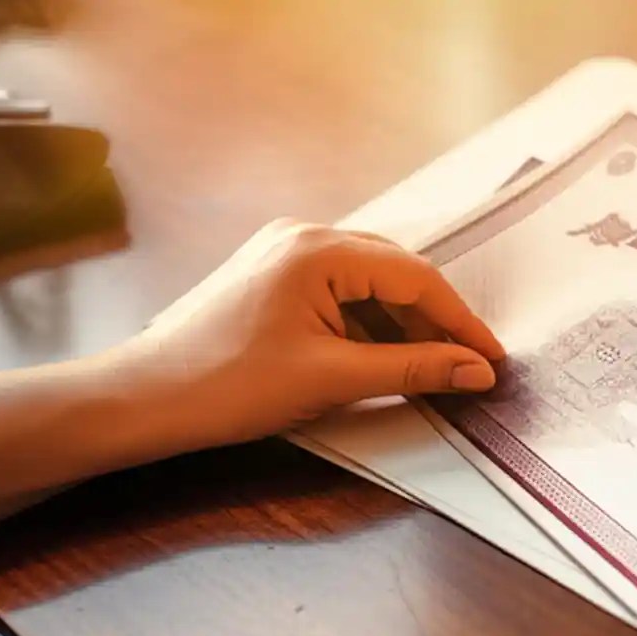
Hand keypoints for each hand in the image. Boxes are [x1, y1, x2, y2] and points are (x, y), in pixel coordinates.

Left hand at [128, 218, 504, 446]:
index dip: (460, 321)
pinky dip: (367, 326)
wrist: (144, 399)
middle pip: (395, 274)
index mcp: (319, 249)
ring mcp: (285, 252)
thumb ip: (413, 370)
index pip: (415, 277)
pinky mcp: (273, 276)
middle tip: (469, 366)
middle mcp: (304, 236)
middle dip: (434, 322)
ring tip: (431, 369)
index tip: (492, 358)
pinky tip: (383, 359)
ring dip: (401, 326)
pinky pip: (340, 293)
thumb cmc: (229, 386)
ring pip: (369, 285)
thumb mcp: (333, 379)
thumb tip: (476, 370)